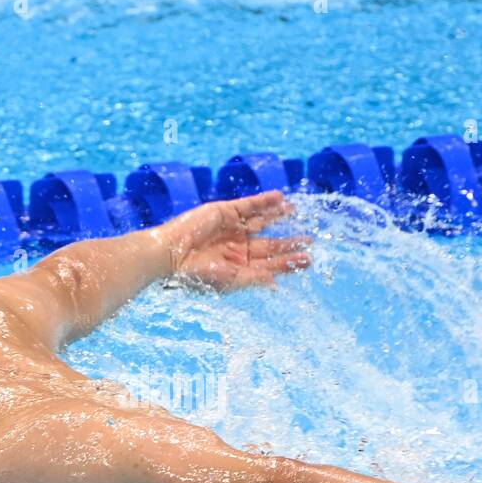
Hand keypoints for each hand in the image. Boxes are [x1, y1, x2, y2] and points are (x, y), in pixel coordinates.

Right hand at [161, 190, 311, 292]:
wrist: (171, 255)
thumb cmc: (197, 274)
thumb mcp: (230, 280)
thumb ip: (255, 279)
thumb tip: (277, 284)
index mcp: (239, 268)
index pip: (270, 265)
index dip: (289, 262)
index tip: (308, 260)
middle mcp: (238, 249)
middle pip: (270, 245)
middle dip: (289, 242)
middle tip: (311, 239)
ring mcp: (232, 230)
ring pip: (262, 222)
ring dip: (279, 217)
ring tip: (296, 211)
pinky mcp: (225, 212)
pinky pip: (249, 205)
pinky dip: (265, 201)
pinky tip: (280, 198)